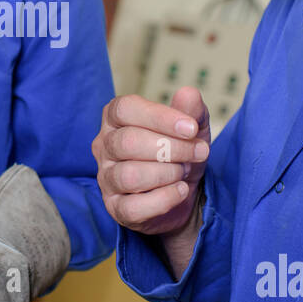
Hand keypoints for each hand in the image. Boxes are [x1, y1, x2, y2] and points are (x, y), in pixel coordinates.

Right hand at [92, 86, 210, 235]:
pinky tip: (180, 191)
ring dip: (167, 174)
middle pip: (128, 142)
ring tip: (184, 172)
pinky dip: (164, 199)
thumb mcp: (192, 129)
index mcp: (116, 118)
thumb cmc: (180, 153)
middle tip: (198, 153)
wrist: (183, 193)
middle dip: (171, 148)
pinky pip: (134, 207)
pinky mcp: (115, 208)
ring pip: (130, 175)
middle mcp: (104, 146)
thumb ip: (191, 110)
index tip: (191, 128)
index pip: (125, 109)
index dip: (159, 117)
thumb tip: (188, 94)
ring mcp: (106, 178)